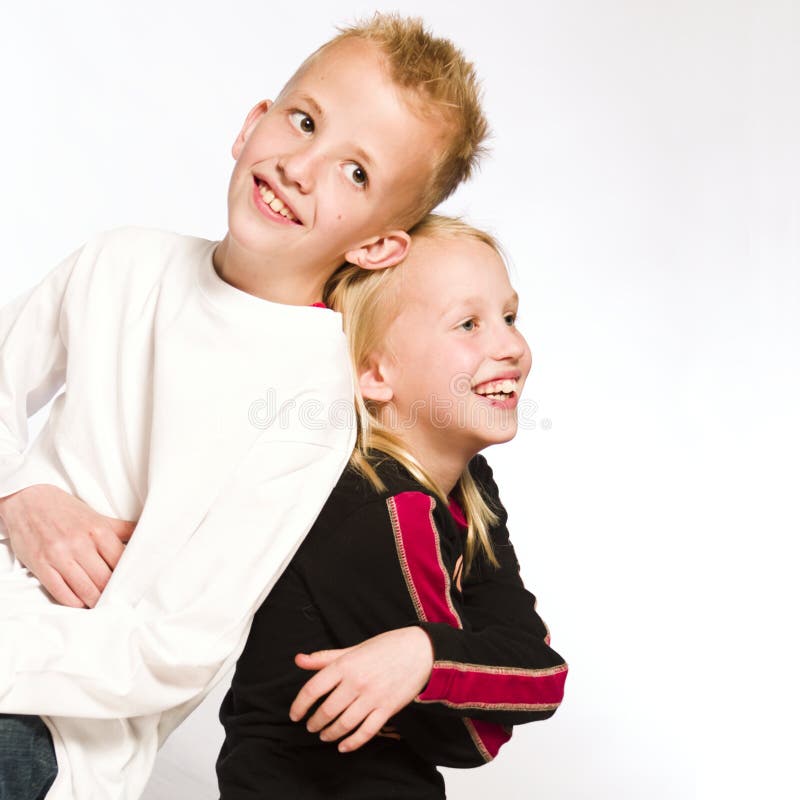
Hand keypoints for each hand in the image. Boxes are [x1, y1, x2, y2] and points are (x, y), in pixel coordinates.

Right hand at [0, 484, 135, 607]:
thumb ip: (122, 529)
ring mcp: (59, 555)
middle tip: (118, 601)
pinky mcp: (41, 565)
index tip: (132, 587)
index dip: (128, 577)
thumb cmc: (67, 511)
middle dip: (112, 593)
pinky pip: (62, 593)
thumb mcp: (98, 517)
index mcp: (98, 530)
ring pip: (85, 590)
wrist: (29, 500)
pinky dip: (74, 602)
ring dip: (95, 602)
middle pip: (105, 580)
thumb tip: (149, 534)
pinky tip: (81, 602)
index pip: (121, 562)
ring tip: (102, 605)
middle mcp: (80, 543)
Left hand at [289, 626, 433, 752]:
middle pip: (326, 710)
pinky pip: (366, 732)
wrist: (420, 650)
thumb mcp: (353, 649)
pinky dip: (352, 742)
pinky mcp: (387, 709)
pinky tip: (343, 746)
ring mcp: (373, 697)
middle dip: (314, 723)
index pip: (313, 689)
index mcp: (346, 664)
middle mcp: (357, 681)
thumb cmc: (385, 647)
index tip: (294, 715)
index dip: (299, 705)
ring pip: (344, 724)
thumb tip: (299, 660)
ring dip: (330, 734)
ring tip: (324, 735)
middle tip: (310, 726)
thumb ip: (325, 657)